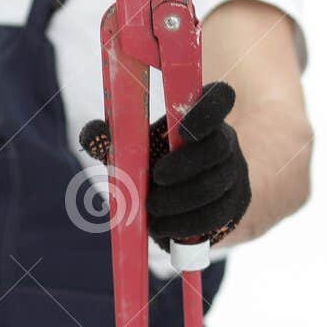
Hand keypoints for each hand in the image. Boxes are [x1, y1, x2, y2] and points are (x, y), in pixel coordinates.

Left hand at [79, 81, 251, 249]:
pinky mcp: (235, 206)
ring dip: (180, 200)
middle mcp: (226, 141)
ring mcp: (234, 174)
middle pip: (218, 147)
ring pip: (215, 186)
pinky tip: (164, 227)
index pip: (220, 98)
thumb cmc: (157, 163)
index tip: (181, 128)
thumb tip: (91, 134)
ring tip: (153, 208)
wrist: (187, 202)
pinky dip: (186, 224)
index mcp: (203, 116)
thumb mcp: (135, 149)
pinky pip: (216, 217)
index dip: (208, 109)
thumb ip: (113, 139)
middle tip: (157, 177)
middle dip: (185, 165)